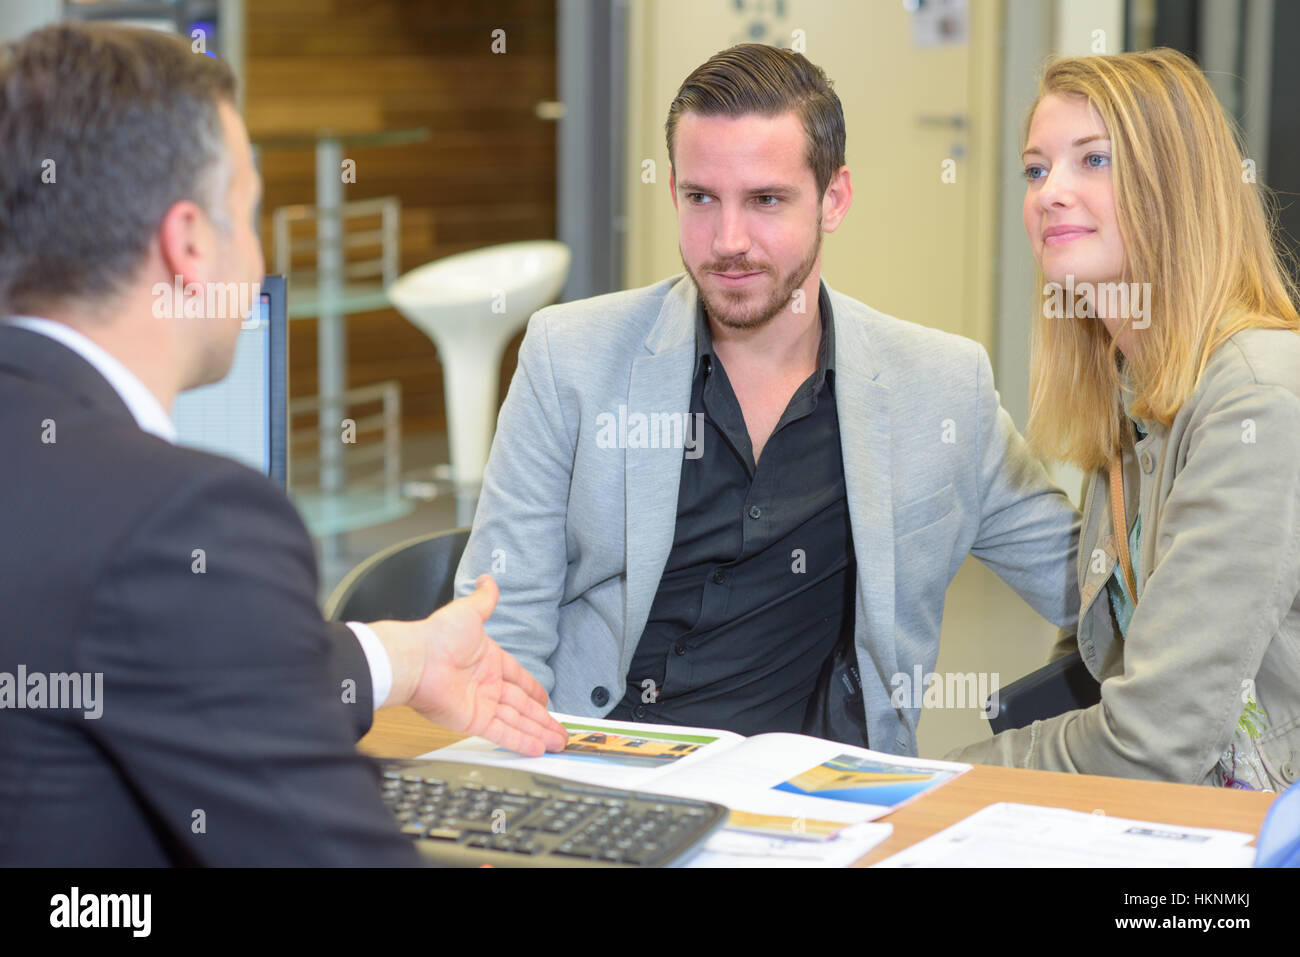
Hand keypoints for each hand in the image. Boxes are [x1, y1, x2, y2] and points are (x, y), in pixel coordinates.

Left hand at [369, 575, 567, 755]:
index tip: (545, 700)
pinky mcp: (473, 721)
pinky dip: (520, 741)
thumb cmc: (437, 636)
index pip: (518, 678)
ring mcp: (481, 704)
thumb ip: (484, 600)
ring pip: (517, 721)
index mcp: (488, 661)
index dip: (534, 689)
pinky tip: (538, 748)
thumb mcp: (469, 612)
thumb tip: (488, 581)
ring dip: (539, 732)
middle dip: (543, 719)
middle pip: (522, 705)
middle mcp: (486, 684)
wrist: (415, 660)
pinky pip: (502, 733)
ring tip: (559, 743)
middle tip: (561, 731)